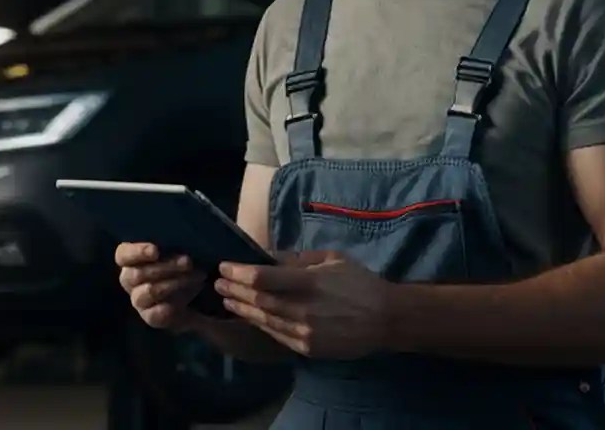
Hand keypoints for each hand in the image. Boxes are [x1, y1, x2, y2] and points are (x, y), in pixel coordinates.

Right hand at [116, 242, 207, 331]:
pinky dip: (169, 308)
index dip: (137, 252)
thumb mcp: (177, 250)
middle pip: (138, 273)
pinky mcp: (150, 317)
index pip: (123, 255)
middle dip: (166, 266)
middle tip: (188, 262)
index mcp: (129, 260)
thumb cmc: (181, 263)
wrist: (195, 297)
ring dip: (175, 283)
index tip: (156, 251)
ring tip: (197, 276)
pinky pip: (155, 314)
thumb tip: (182, 239)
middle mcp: (129, 280)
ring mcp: (138, 300)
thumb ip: (173, 244)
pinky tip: (183, 303)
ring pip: (150, 291)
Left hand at [215, 250, 390, 358]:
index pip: (262, 278)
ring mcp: (304, 333)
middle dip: (234, 291)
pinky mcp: (307, 348)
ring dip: (242, 309)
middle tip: (218, 283)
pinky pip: (276, 334)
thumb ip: (297, 259)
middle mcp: (303, 310)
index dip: (238, 272)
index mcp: (309, 283)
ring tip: (227, 300)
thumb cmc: (359, 283)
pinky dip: (260, 324)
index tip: (224, 266)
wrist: (386, 320)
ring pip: (263, 320)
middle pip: (257, 300)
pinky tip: (250, 316)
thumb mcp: (331, 259)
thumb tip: (267, 257)